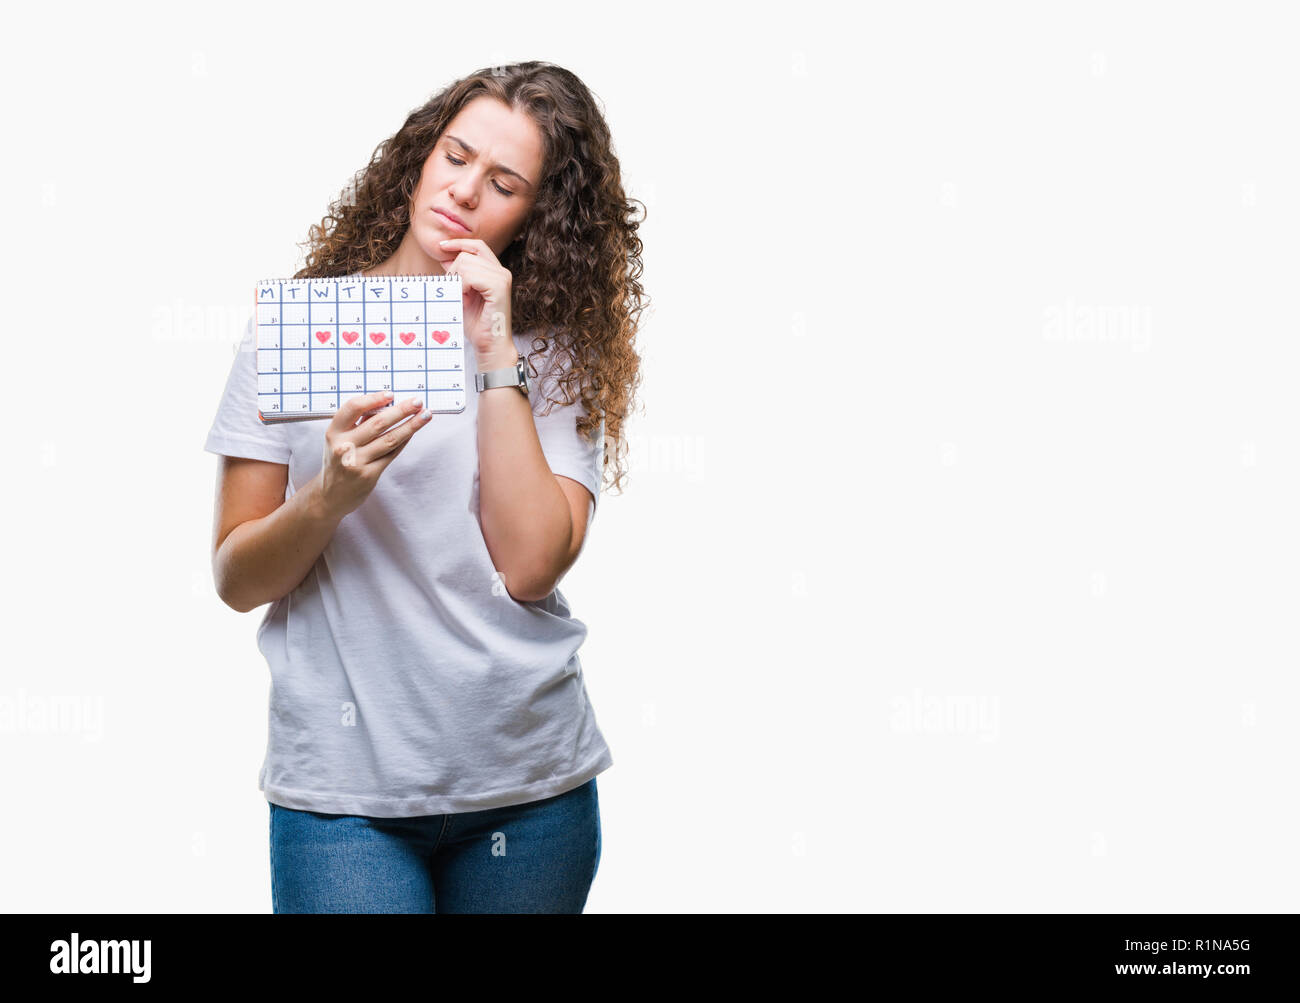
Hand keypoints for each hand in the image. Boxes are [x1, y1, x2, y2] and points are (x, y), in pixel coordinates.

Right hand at [316, 391, 431, 517]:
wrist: (330, 495)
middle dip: (402, 410)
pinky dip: (404, 441)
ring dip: (411, 425)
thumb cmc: (338, 460)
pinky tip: (413, 431)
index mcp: (333, 432)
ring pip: (390, 438)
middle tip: (418, 401)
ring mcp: (357, 462)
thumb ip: (358, 422)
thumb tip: (386, 403)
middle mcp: (343, 446)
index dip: (374, 398)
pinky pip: (392, 453)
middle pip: (378, 422)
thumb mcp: (339, 439)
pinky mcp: (369, 475)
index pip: (354, 407)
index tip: (391, 394)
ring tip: (426, 415)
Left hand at [439, 237, 519, 368]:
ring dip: (458, 282)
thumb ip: (457, 276)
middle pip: (467, 255)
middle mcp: (501, 271)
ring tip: (463, 299)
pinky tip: (465, 300)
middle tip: (458, 294)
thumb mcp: (462, 295)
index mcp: (495, 271)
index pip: (476, 245)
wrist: (490, 345)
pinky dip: (462, 287)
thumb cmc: (477, 324)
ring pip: (466, 263)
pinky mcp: (499, 287)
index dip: (459, 243)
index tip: (442, 247)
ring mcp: (502, 278)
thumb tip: (446, 258)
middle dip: (454, 272)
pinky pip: (470, 276)